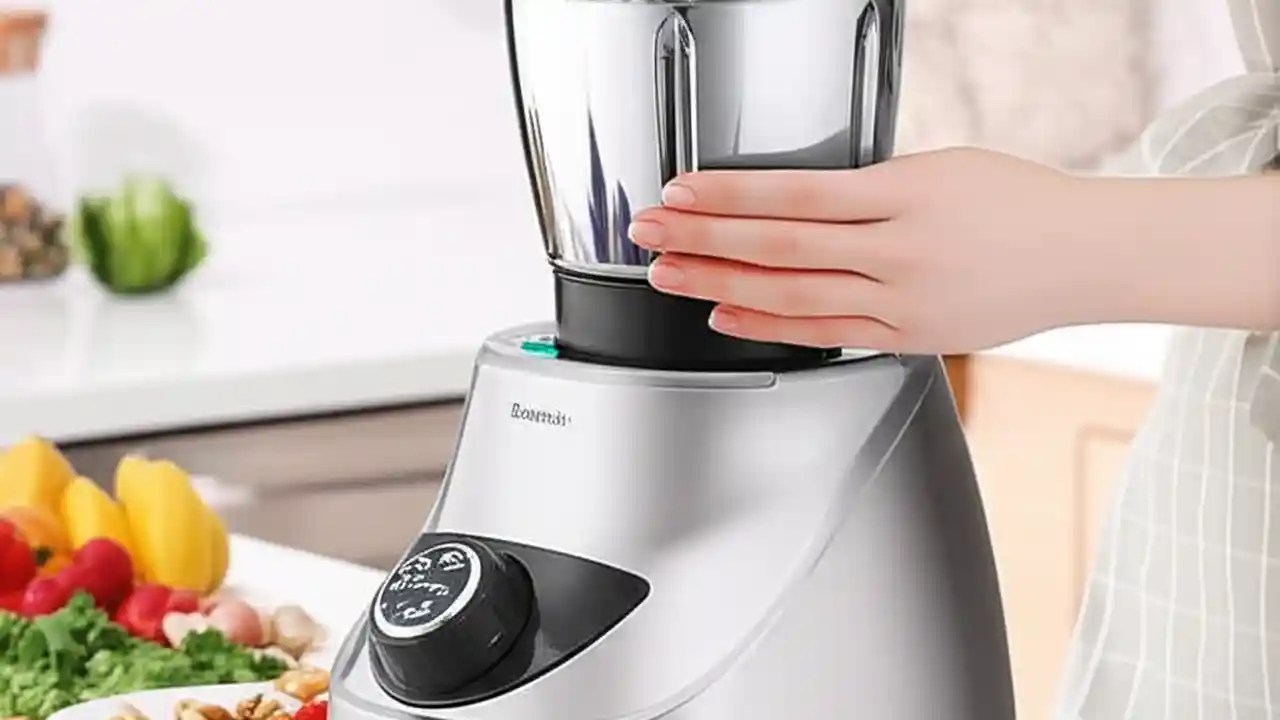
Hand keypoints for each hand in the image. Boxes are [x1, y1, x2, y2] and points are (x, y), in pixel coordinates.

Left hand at [627, 148, 1099, 353]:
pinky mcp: (910, 336)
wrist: (1085, 257)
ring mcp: (903, 300)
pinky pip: (826, 333)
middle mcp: (900, 251)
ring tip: (670, 276)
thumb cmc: (1018, 202)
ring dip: (720, 286)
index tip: (680, 190)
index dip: (728, 194)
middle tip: (649, 233)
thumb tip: (795, 201)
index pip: (793, 193)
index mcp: (906, 193)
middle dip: (703, 239)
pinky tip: (727, 316)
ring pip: (791, 295)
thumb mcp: (939, 168)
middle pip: (778, 246)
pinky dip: (770, 325)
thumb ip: (868, 188)